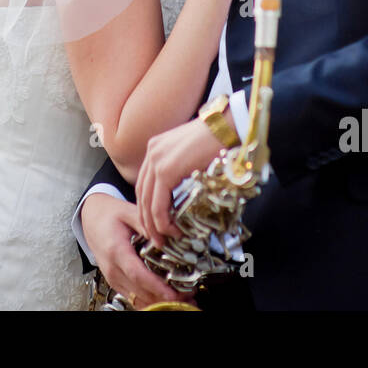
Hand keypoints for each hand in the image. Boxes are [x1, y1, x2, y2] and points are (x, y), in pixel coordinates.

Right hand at [79, 193, 191, 306]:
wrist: (91, 219)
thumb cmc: (109, 214)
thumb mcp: (128, 211)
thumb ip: (147, 223)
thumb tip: (168, 235)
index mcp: (116, 250)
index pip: (137, 274)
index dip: (156, 286)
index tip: (173, 294)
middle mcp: (112, 268)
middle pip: (139, 291)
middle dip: (164, 298)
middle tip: (188, 298)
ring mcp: (113, 277)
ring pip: (137, 298)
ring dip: (159, 302)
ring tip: (183, 299)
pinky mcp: (115, 281)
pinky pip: (133, 297)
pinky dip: (150, 300)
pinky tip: (166, 298)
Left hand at [136, 117, 227, 249]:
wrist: (225, 127)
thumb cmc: (216, 139)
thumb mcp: (191, 152)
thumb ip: (180, 167)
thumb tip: (183, 190)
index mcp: (155, 147)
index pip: (145, 182)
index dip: (147, 204)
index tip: (153, 222)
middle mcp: (151, 153)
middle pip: (141, 193)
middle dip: (146, 218)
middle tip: (154, 237)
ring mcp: (156, 161)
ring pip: (147, 202)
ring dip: (153, 225)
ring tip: (162, 240)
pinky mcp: (165, 171)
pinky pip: (158, 203)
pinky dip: (162, 221)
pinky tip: (172, 230)